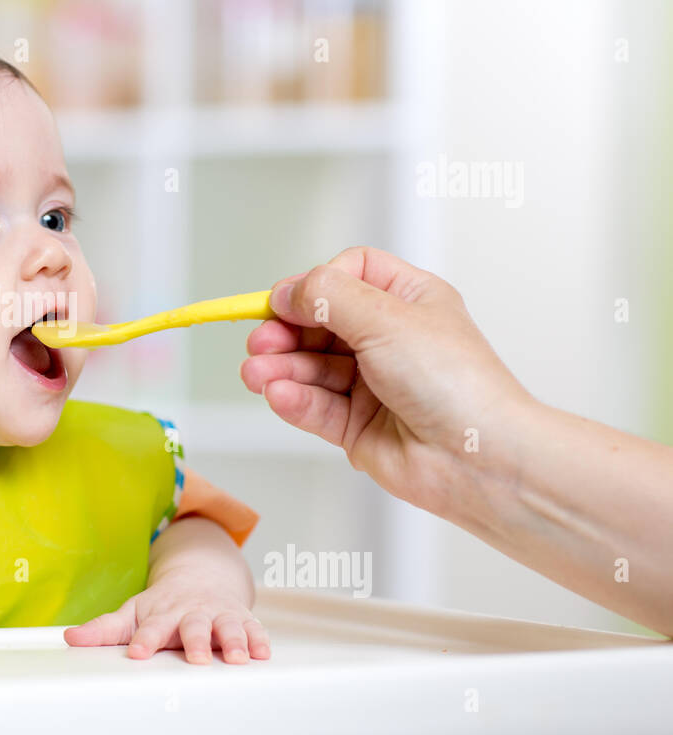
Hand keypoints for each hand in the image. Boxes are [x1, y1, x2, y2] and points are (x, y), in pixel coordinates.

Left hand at [63, 563, 270, 663]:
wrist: (199, 576)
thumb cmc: (162, 604)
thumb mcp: (131, 613)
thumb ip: (103, 629)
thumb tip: (69, 639)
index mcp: (162, 615)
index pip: (151, 629)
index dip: (144, 640)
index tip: (137, 652)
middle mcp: (191, 614)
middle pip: (193, 627)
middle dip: (195, 641)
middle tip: (196, 658)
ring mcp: (217, 615)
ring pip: (227, 627)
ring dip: (233, 641)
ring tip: (238, 658)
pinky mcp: (240, 618)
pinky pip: (253, 627)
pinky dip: (259, 639)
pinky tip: (263, 652)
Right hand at [240, 246, 535, 517]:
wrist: (478, 459)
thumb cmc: (455, 384)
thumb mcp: (386, 319)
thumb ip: (328, 297)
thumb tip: (286, 291)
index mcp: (409, 302)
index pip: (349, 276)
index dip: (313, 285)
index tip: (284, 300)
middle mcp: (391, 340)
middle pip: (320, 323)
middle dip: (285, 332)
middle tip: (259, 341)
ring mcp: (374, 384)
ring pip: (312, 368)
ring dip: (280, 369)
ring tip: (256, 374)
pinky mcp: (359, 426)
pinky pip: (316, 407)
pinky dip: (294, 400)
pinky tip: (279, 396)